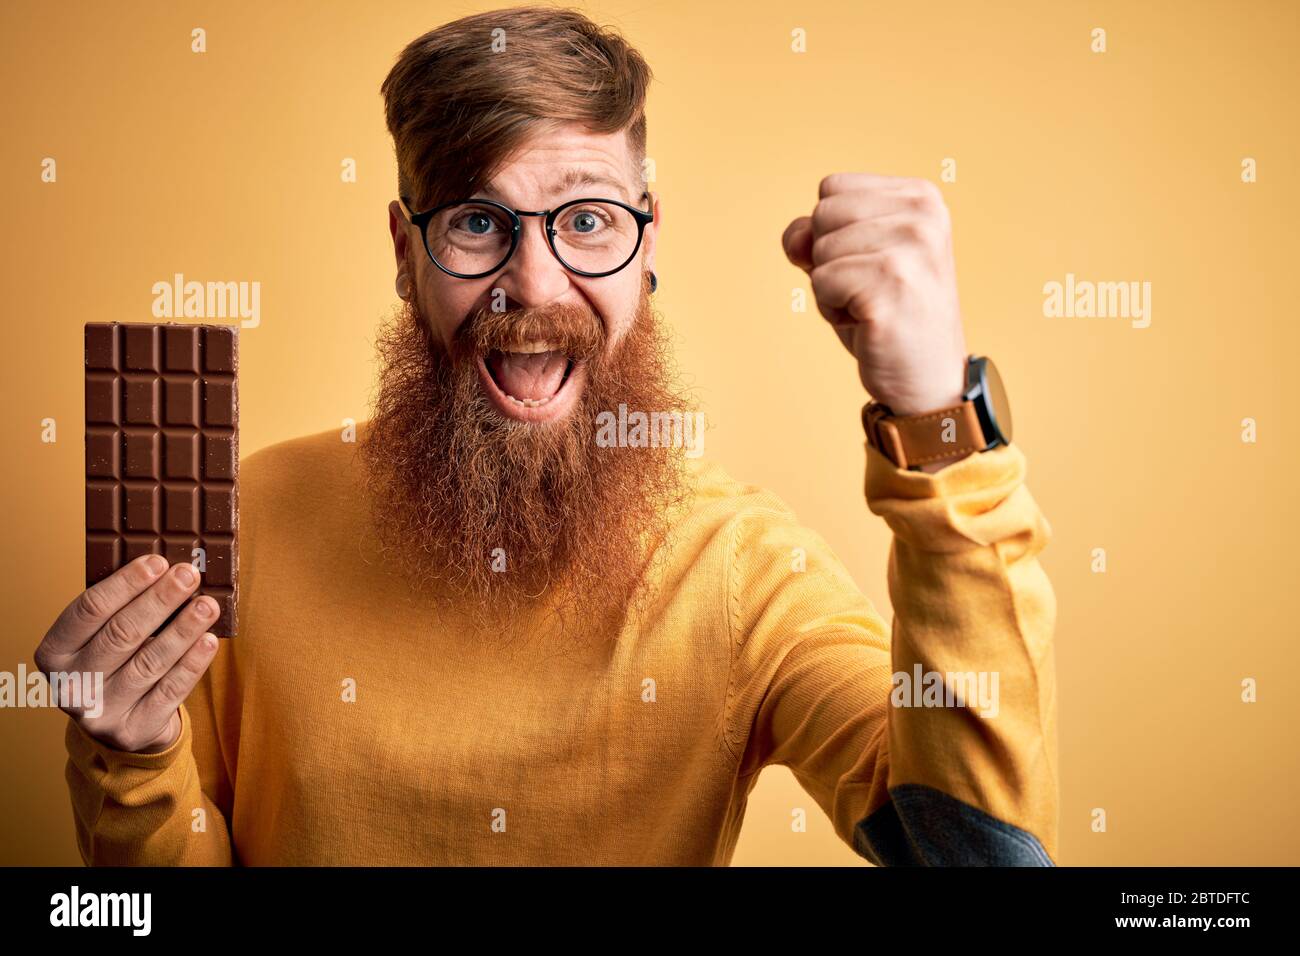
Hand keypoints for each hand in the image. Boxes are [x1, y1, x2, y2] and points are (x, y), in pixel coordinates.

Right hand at [33, 554, 220, 753]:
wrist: (119, 723)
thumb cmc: (112, 663)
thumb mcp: (98, 637)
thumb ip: (119, 608)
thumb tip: (165, 568)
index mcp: (54, 652)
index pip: (89, 609)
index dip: (125, 583)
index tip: (158, 561)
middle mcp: (71, 684)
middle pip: (121, 633)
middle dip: (159, 600)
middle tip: (188, 575)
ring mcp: (101, 712)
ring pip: (149, 662)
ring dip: (183, 629)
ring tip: (207, 604)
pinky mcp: (133, 730)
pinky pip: (169, 691)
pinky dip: (191, 663)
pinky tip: (209, 640)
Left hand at [782, 173, 968, 416]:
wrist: (927, 378)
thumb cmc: (886, 314)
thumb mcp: (849, 260)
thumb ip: (816, 234)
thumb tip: (796, 239)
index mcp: (920, 196)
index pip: (831, 188)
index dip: (832, 232)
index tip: (870, 264)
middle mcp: (922, 215)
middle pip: (822, 215)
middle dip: (829, 259)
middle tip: (869, 290)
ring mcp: (911, 249)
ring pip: (819, 250)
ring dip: (830, 289)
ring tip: (870, 307)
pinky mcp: (892, 284)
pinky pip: (821, 282)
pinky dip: (832, 310)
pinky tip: (868, 322)